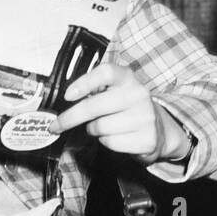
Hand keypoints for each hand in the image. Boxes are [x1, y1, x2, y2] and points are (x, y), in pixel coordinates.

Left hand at [50, 62, 189, 165]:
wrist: (160, 130)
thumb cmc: (127, 109)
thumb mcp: (116, 92)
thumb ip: (95, 91)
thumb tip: (67, 100)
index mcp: (127, 78)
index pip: (105, 72)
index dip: (84, 83)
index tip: (68, 95)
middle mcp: (138, 94)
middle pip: (94, 105)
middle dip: (70, 118)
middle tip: (57, 125)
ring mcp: (144, 117)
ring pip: (99, 127)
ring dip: (94, 130)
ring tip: (104, 126)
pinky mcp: (146, 139)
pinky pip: (110, 142)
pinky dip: (106, 142)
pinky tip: (116, 137)